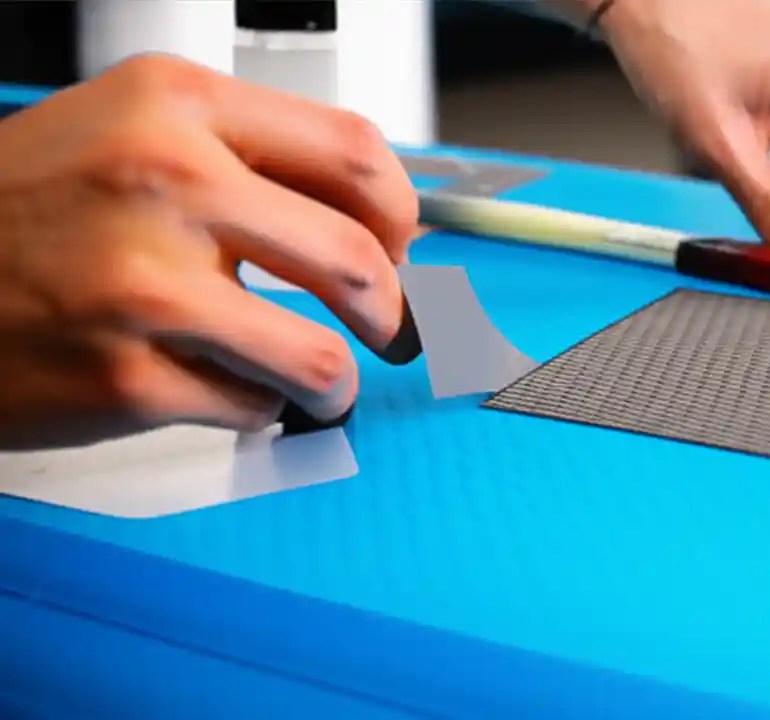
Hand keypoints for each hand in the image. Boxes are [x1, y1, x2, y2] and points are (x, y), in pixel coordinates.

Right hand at [0, 54, 418, 449]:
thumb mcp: (131, 133)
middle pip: (359, 259)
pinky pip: (251, 408)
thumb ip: (248, 159)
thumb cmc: (25, 210)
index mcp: (176, 105)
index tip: (401, 247)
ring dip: (333, 380)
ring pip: (321, 355)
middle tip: (388, 328)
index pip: (355, 151)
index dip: (401, 214)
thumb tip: (375, 219)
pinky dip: (252, 407)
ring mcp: (143, 285)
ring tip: (315, 380)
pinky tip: (218, 388)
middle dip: (394, 311)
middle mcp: (165, 182)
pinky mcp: (126, 378)